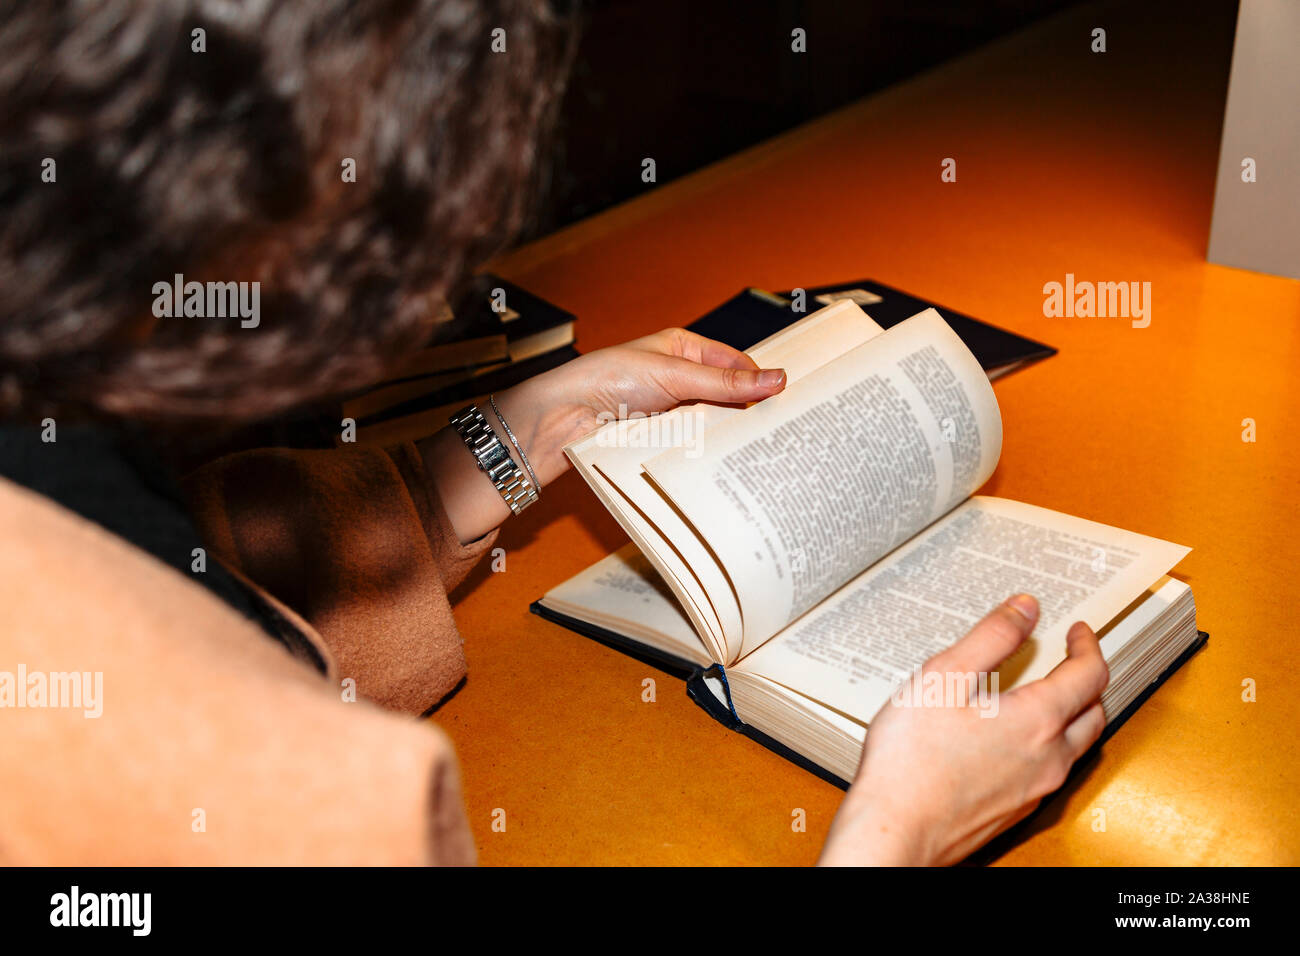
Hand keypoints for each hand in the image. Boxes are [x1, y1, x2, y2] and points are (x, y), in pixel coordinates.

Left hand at [420, 328, 785, 542]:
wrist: (562, 418)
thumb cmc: (606, 379)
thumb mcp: (673, 374)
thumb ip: (725, 381)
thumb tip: (778, 378)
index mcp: (684, 349)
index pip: (736, 363)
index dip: (761, 381)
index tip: (791, 400)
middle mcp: (680, 380)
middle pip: (729, 397)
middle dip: (751, 412)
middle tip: (785, 431)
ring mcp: (672, 412)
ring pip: (715, 425)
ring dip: (731, 437)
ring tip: (764, 452)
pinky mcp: (662, 440)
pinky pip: (696, 447)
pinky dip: (711, 455)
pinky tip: (729, 465)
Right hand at [819, 594, 1108, 865]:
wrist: (896, 829)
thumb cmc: (912, 759)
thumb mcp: (945, 676)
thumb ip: (991, 636)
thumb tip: (1025, 608)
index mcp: (1039, 721)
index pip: (1090, 674)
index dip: (1087, 645)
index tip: (1077, 631)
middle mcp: (1049, 759)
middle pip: (1094, 712)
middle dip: (1088, 680)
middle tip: (1070, 659)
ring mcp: (1036, 789)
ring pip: (1076, 746)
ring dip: (1072, 714)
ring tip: (1045, 693)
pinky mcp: (1017, 810)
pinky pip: (1051, 771)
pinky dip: (1049, 744)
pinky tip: (1014, 738)